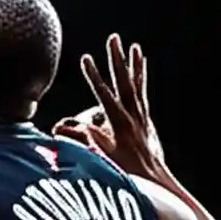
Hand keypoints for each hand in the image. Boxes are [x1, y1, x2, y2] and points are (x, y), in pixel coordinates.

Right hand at [57, 34, 169, 182]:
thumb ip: (88, 141)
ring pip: (137, 84)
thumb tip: (66, 126)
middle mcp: (133, 115)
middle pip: (124, 82)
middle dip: (116, 59)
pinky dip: (141, 76)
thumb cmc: (126, 172)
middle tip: (113, 39)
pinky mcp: (145, 118)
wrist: (154, 180)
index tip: (86, 58)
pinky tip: (141, 65)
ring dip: (133, 64)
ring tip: (132, 45)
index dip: (94, 76)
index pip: (104, 94)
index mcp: (121, 124)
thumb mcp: (104, 158)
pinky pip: (143, 92)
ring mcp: (141, 116)